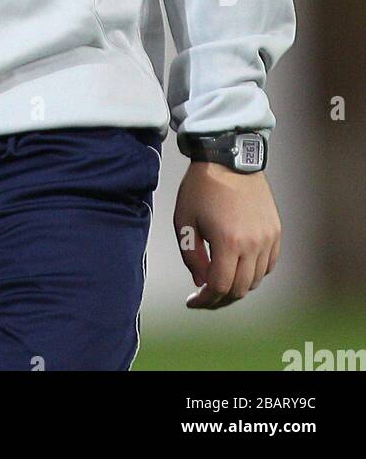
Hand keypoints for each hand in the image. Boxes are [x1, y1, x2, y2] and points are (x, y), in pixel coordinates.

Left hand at [174, 161, 280, 307]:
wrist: (229, 157)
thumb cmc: (201, 187)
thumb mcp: (183, 219)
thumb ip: (190, 255)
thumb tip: (201, 281)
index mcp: (228, 242)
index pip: (220, 286)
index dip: (205, 299)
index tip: (192, 301)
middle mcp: (253, 243)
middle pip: (240, 288)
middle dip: (220, 298)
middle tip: (205, 296)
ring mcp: (268, 237)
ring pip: (256, 279)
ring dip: (237, 285)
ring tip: (220, 280)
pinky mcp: (276, 230)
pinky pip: (268, 264)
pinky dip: (254, 272)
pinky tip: (239, 267)